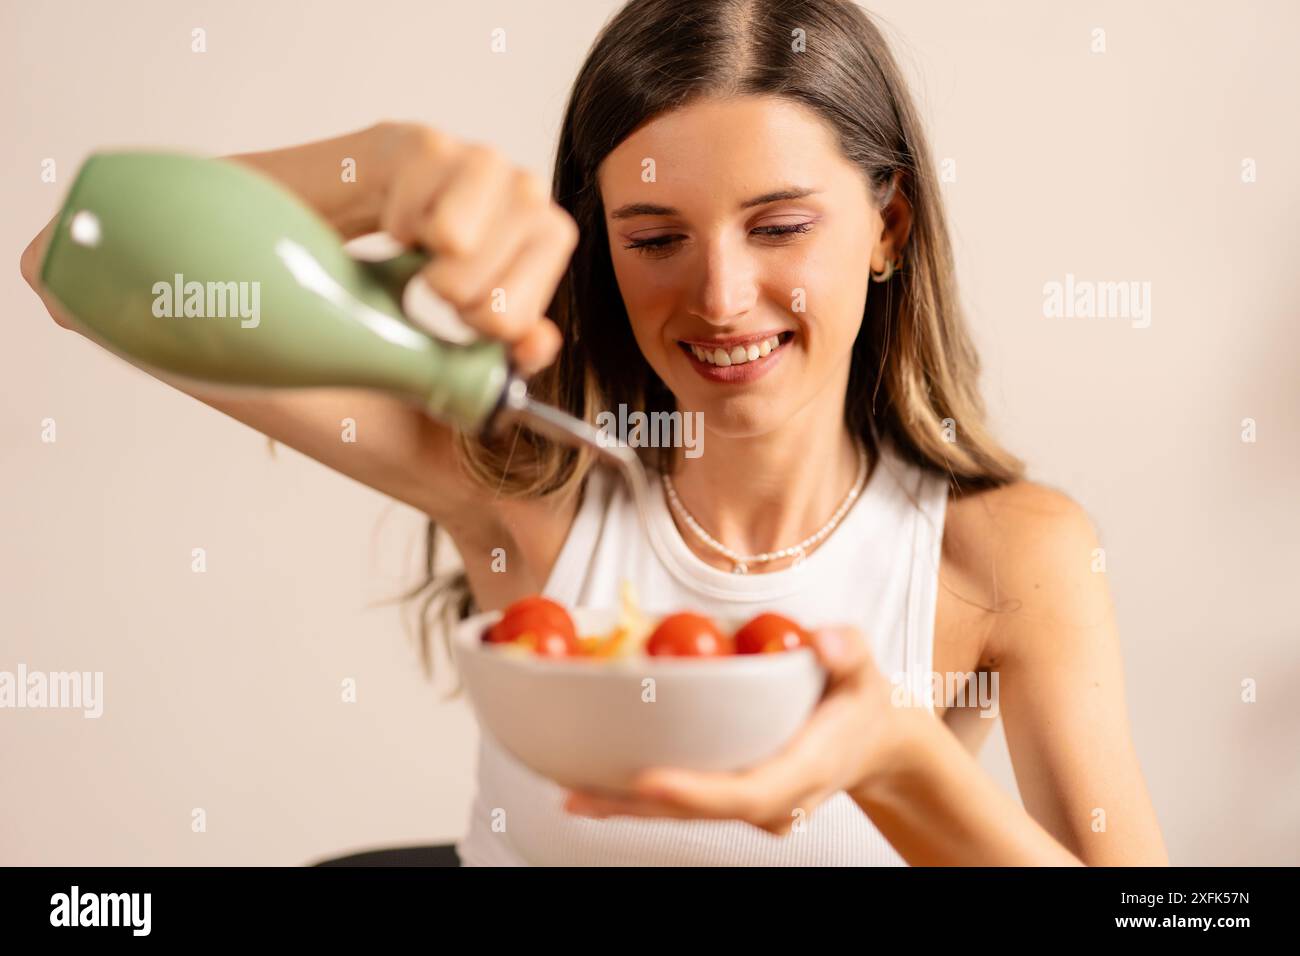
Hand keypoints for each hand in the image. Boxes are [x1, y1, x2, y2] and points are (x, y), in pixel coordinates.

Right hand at [381, 123, 576, 377]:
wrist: (369, 185)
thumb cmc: (431, 250)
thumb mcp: (475, 309)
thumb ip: (516, 341)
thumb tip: (539, 345)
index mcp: (550, 236)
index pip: (508, 321)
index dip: (468, 322)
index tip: (464, 295)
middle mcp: (531, 191)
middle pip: (478, 289)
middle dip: (445, 290)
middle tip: (435, 264)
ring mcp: (484, 161)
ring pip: (455, 245)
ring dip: (420, 255)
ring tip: (422, 238)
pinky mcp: (430, 142)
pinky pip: (407, 216)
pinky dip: (392, 225)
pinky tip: (401, 208)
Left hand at [563, 627, 925, 835]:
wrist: (870, 743)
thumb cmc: (859, 700)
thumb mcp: (863, 668)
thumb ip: (847, 650)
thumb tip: (824, 639)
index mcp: (804, 769)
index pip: (748, 792)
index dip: (696, 791)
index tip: (648, 779)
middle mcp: (772, 800)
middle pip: (699, 812)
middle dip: (637, 806)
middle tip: (577, 793)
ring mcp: (750, 805)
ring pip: (683, 813)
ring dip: (626, 806)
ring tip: (569, 790)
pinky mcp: (731, 797)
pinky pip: (681, 802)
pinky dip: (636, 796)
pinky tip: (591, 783)